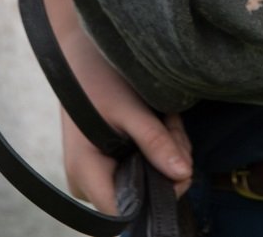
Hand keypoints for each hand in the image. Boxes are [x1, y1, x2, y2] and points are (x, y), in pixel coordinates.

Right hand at [38, 0, 192, 211]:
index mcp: (85, 172)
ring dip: (166, 151)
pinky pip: (142, 167)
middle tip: (171, 128)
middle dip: (167, 165)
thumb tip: (183, 175)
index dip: (157, 197)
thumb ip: (155, 142)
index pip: (124, 213)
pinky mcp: (108, 163)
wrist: (79, 50)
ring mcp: (98, 174)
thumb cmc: (96, 76)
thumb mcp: (129, 107)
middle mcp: (87, 181)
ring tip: (164, 119)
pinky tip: (159, 122)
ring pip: (147, 180)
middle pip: (141, 195)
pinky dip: (158, 147)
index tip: (180, 168)